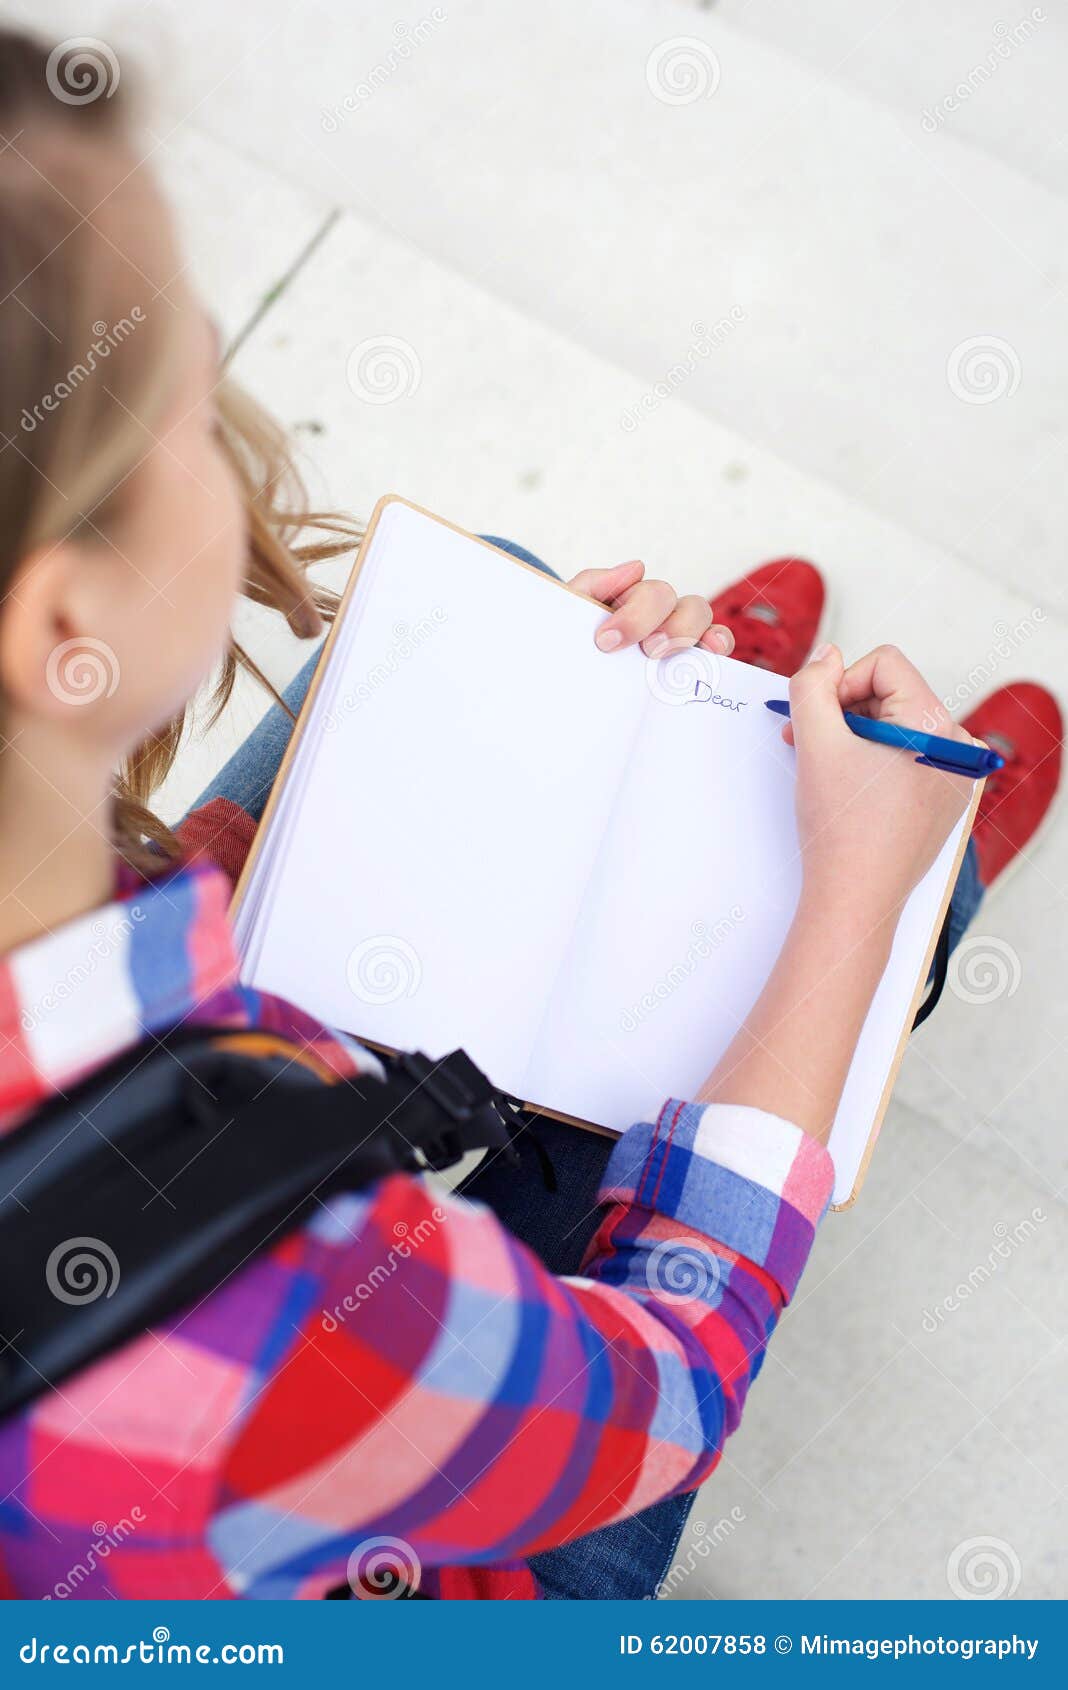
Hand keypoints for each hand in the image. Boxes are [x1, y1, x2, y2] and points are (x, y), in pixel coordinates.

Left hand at [567, 560, 734, 657]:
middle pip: (666, 596)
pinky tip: (712, 650)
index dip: (631, 613)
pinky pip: (717, 640)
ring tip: (661, 654)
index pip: (638, 588)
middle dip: (652, 621)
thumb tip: (636, 567)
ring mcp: (676, 632)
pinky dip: (719, 640)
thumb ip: (591, 585)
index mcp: (623, 597)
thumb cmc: (574, 647)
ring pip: (696, 611)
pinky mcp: (692, 657)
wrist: (569, 688)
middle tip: (640, 649)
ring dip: (684, 630)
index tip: (606, 641)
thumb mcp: (569, 616)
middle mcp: (653, 611)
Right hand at [786, 643, 973, 933]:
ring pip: (898, 725)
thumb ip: (812, 685)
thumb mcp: (815, 742)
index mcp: (935, 725)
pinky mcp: (946, 797)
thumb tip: (827, 654)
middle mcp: (957, 746)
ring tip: (831, 770)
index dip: (841, 684)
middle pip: (893, 693)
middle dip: (847, 712)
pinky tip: (855, 790)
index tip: (820, 724)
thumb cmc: (840, 829)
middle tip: (811, 745)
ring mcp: (956, 774)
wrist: (856, 899)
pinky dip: (877, 762)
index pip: (884, 663)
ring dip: (858, 737)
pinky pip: (910, 755)